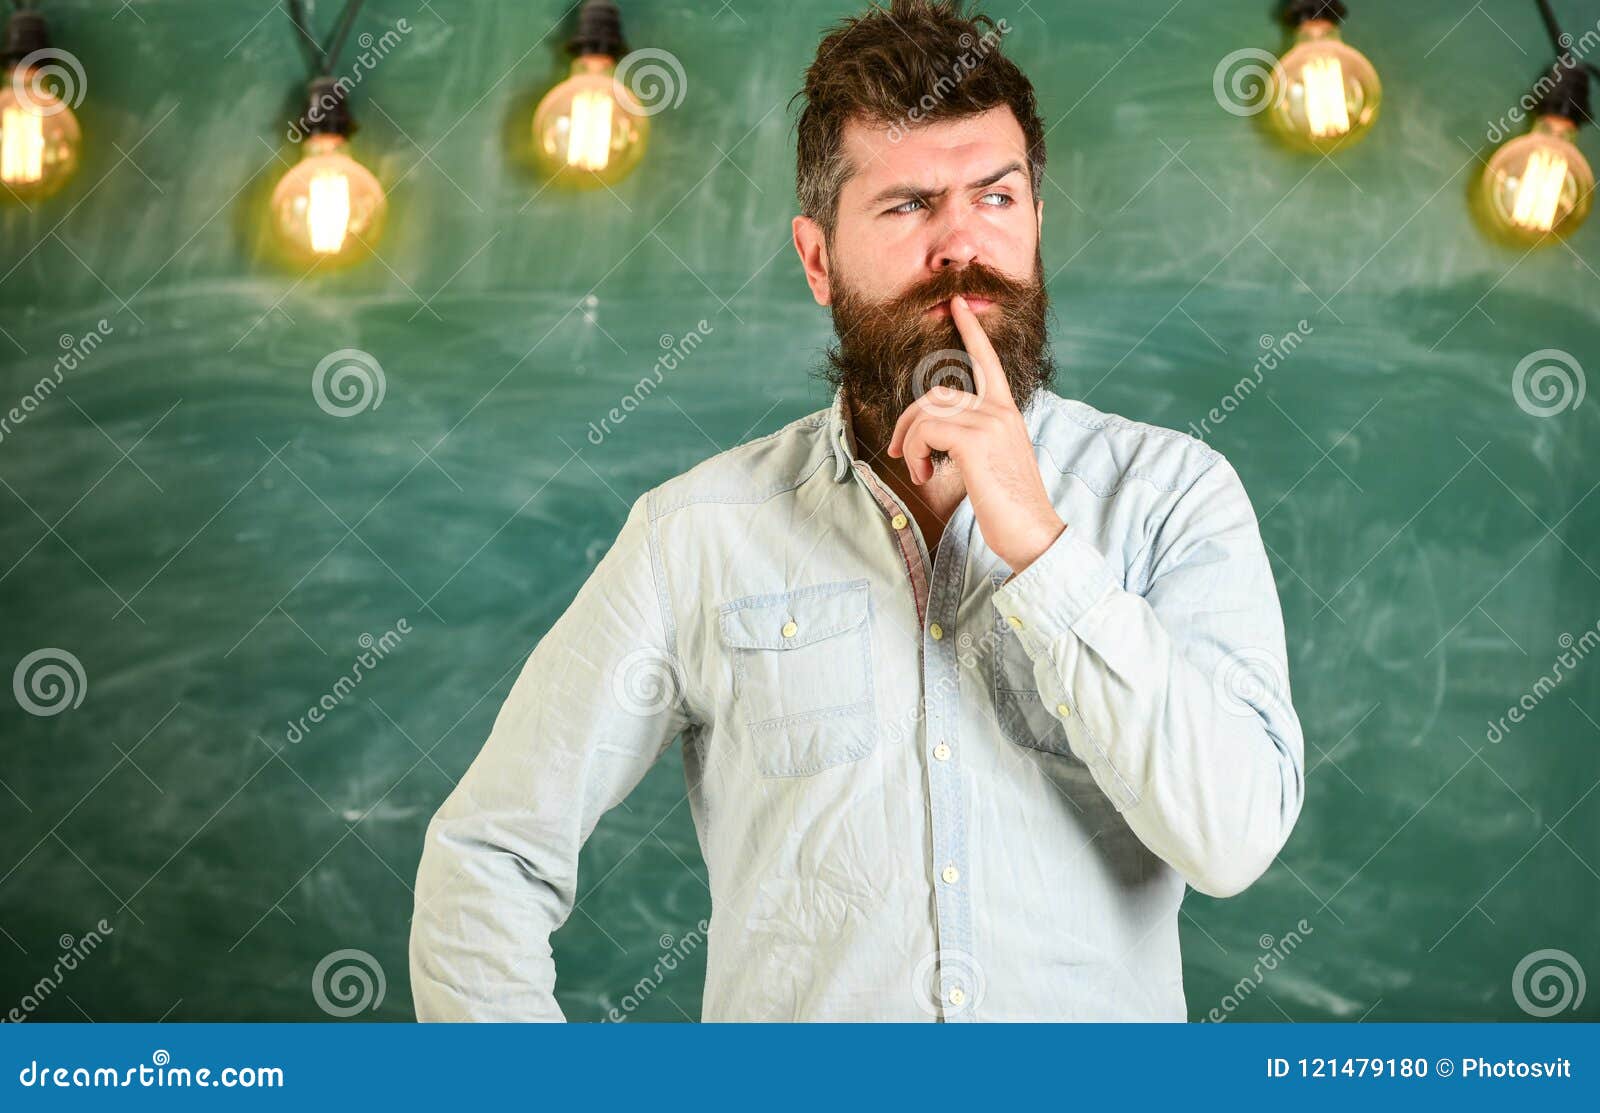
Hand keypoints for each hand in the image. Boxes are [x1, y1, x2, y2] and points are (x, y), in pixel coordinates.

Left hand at [887, 294, 1065, 574]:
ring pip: (926, 412)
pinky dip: (914, 451)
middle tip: (901, 452)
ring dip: (910, 441)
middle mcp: (1000, 410)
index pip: (988, 361)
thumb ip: (974, 439)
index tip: (958, 305)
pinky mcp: (974, 440)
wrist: (1033, 533)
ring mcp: (988, 422)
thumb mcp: (993, 463)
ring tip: (917, 470)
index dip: (971, 331)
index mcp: (1007, 412)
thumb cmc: (1010, 507)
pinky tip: (922, 473)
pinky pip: (925, 430)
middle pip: (937, 393)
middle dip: (908, 421)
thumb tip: (939, 436)